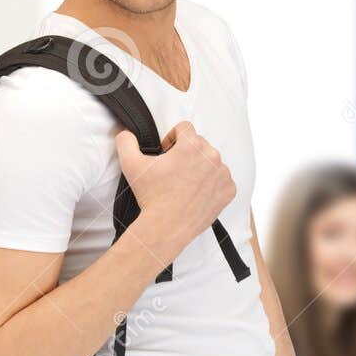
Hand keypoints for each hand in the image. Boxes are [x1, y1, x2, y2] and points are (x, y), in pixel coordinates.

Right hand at [115, 122, 235, 260]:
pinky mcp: (229, 190)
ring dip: (200, 167)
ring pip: (211, 161)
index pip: (185, 128)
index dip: (172, 138)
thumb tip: (126, 133)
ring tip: (184, 183)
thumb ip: (126, 141)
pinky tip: (196, 192)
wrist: (167, 227)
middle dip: (186, 153)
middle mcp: (212, 157)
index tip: (166, 152)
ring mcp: (223, 174)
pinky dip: (211, 183)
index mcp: (192, 146)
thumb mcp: (131, 164)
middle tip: (173, 170)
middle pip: (199, 144)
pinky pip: (222, 179)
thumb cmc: (152, 197)